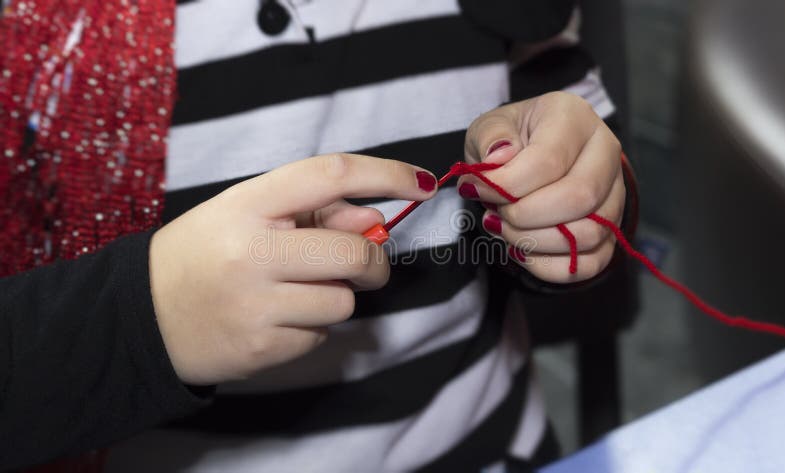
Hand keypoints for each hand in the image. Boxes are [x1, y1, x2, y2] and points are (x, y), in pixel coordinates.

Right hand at [149, 154, 437, 384]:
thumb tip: (376, 219)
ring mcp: (256, 305)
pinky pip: (321, 335)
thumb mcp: (246, 214)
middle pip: (354, 252)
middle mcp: (252, 253)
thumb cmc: (203, 253)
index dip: (386, 174)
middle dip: (373, 259)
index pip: (330, 174)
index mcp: (247, 205)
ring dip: (335, 294)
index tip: (422, 183)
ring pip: (344, 300)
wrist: (142, 316)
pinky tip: (276, 317)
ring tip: (293, 292)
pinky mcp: (261, 349)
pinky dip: (311, 326)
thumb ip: (311, 211)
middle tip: (365, 262)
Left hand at [460, 92, 624, 282]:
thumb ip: (489, 138)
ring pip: (589, 234)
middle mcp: (605, 152)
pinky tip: (522, 249)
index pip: (548, 160)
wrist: (531, 158)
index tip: (477, 190)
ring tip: (506, 229)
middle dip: (525, 216)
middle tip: (496, 214)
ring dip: (535, 242)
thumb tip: (500, 157)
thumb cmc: (510, 141)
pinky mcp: (611, 229)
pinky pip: (590, 263)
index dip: (507, 185)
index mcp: (574, 118)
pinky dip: (548, 266)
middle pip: (579, 197)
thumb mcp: (489, 127)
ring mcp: (614, 193)